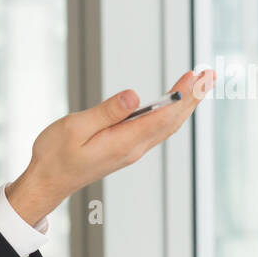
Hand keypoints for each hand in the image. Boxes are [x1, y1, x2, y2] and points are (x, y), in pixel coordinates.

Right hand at [6, 69, 215, 223]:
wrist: (48, 182)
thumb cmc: (55, 155)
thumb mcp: (75, 128)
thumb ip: (106, 112)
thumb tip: (134, 96)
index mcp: (124, 142)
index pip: (164, 116)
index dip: (183, 95)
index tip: (196, 76)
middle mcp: (134, 148)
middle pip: (173, 121)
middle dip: (192, 97)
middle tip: (209, 75)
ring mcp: (132, 150)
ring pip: (167, 126)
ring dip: (185, 104)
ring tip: (198, 84)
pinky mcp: (126, 149)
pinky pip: (157, 130)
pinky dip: (171, 113)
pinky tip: (174, 104)